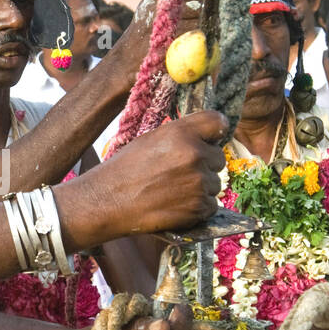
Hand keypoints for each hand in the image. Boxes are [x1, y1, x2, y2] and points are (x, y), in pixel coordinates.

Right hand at [82, 110, 227, 235]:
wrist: (109, 201)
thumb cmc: (125, 169)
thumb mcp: (151, 140)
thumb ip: (181, 136)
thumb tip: (204, 138)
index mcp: (182, 133)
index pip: (218, 122)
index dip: (215, 132)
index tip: (212, 139)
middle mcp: (195, 154)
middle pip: (219, 157)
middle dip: (205, 165)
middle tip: (180, 173)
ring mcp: (199, 182)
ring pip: (215, 183)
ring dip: (201, 188)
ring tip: (174, 191)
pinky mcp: (198, 207)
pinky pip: (210, 204)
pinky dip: (197, 207)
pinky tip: (176, 204)